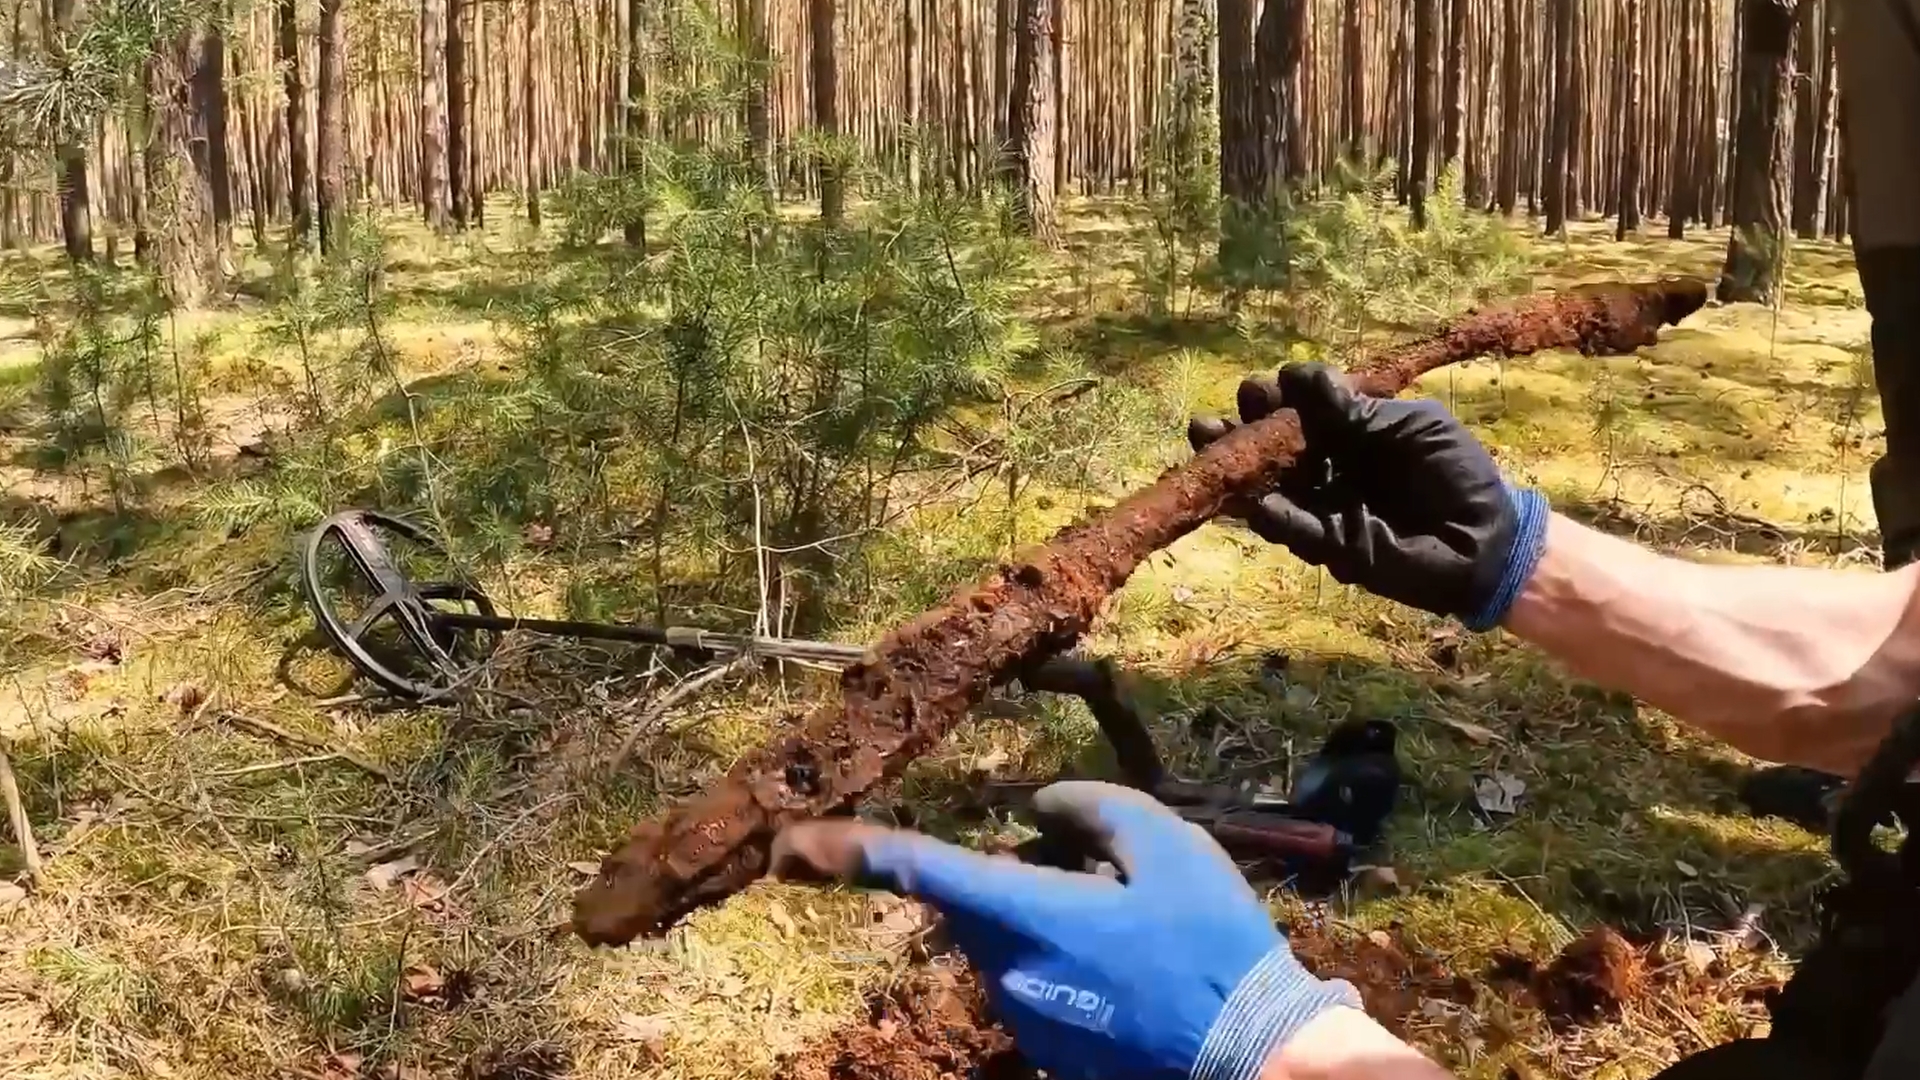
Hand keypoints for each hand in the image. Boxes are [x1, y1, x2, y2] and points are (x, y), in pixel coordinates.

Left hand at [771, 781, 1362, 1079]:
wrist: (1254, 1061)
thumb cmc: (1214, 946)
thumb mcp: (1170, 846)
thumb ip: (1094, 810)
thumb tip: (1042, 807)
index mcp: (1027, 913)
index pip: (919, 870)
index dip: (847, 852)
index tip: (788, 846)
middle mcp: (1006, 971)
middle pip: (975, 901)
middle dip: (1014, 877)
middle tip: (1101, 875)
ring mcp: (1024, 1018)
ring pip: (1007, 941)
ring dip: (1045, 919)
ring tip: (1139, 929)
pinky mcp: (1048, 1051)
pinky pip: (1036, 983)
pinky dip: (1067, 962)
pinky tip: (1137, 970)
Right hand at [1188, 361, 1548, 629]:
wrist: (1485, 538)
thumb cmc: (1456, 473)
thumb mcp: (1412, 426)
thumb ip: (1357, 410)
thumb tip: (1300, 378)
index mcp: (1350, 435)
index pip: (1298, 414)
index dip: (1274, 400)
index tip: (1262, 388)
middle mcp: (1329, 469)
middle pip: (1271, 450)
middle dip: (1239, 432)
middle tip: (1212, 421)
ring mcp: (1326, 508)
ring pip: (1270, 489)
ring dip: (1238, 472)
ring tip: (1208, 448)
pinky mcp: (1333, 546)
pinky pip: (1296, 530)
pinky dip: (1275, 517)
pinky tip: (1255, 502)